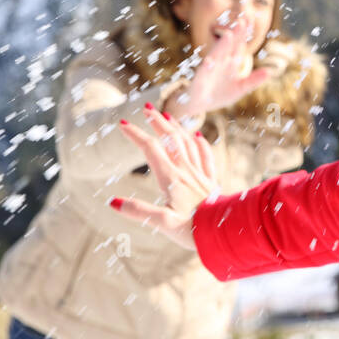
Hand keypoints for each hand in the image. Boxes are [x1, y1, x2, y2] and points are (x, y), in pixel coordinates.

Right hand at [109, 104, 224, 250]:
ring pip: (187, 143)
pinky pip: (206, 156)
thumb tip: (113, 202)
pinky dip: (200, 143)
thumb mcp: (162, 223)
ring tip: (168, 117)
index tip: (122, 123)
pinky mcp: (211, 182)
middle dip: (157, 122)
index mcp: (171, 178)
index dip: (136, 134)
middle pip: (170, 139)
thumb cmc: (192, 229)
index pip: (151, 149)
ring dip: (176, 128)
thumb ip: (139, 211)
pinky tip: (198, 135)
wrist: (225, 230)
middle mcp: (185, 171)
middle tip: (147, 108)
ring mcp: (199, 175)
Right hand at [167, 14, 274, 116]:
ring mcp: (210, 70)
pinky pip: (203, 73)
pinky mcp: (200, 80)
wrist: (199, 104)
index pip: (239, 46)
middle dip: (235, 35)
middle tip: (242, 21)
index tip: (251, 22)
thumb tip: (269, 72)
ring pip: (216, 55)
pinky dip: (206, 67)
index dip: (244, 35)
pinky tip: (209, 62)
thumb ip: (253, 81)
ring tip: (228, 35)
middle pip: (229, 46)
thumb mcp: (240, 88)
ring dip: (222, 46)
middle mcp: (220, 62)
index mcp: (231, 63)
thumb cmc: (220, 93)